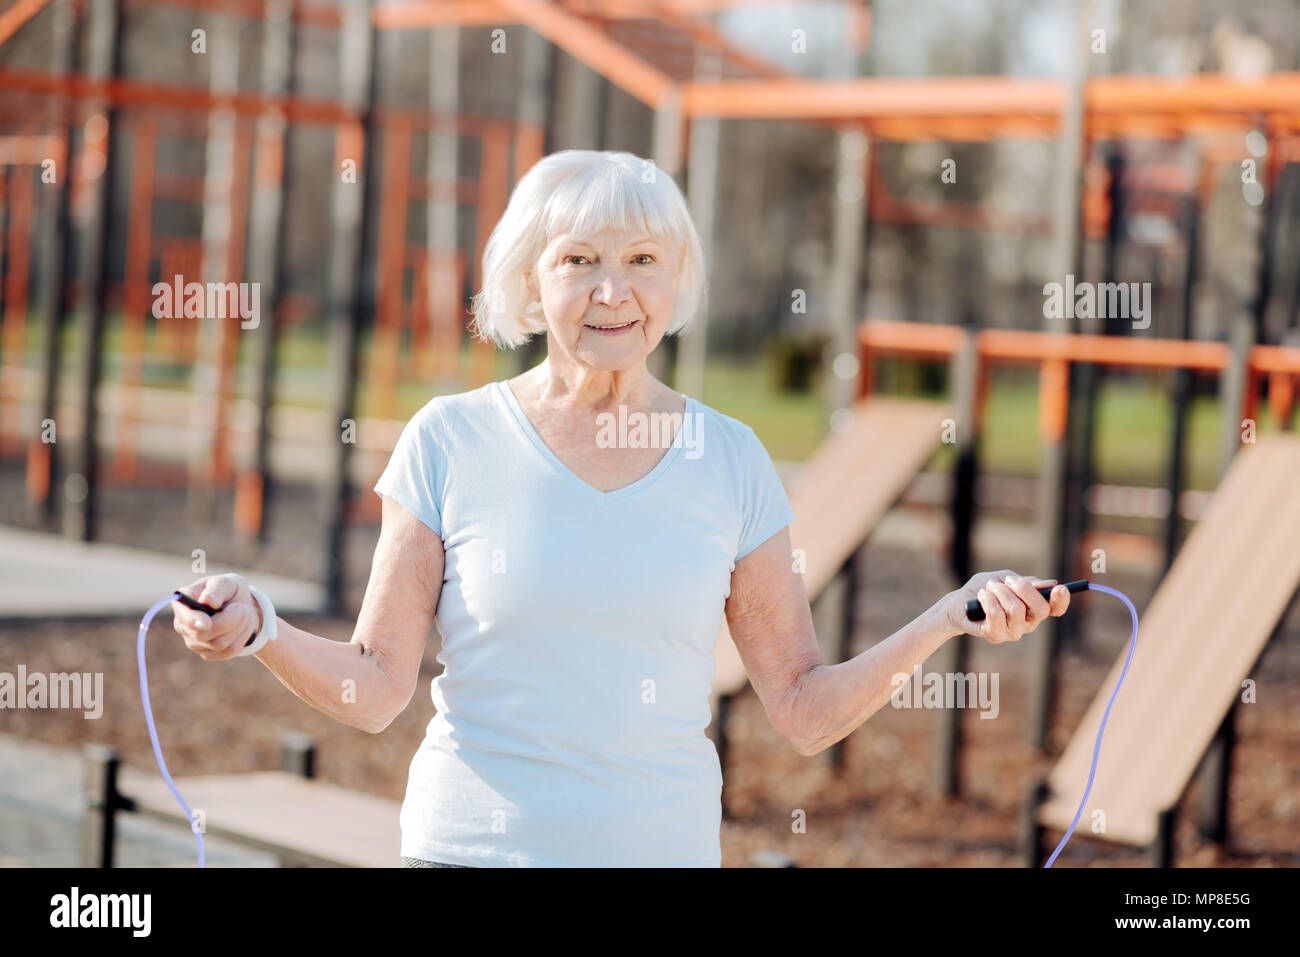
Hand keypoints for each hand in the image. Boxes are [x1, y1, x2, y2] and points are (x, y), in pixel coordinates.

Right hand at [171, 573, 262, 660]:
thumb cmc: (229, 591)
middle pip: (202, 634)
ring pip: (218, 644)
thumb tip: (206, 602)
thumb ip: (216, 588)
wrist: (241, 607)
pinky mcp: (208, 654)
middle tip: (242, 607)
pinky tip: (244, 626)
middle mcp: (183, 624)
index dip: (194, 620)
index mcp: (182, 603)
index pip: (183, 616)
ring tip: (245, 613)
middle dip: (228, 621)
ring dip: (239, 627)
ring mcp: (194, 642)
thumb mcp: (227, 582)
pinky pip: (227, 652)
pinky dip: (242, 637)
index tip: (208, 622)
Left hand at [939, 570, 1069, 643]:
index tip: (1060, 588)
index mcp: (1034, 608)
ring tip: (988, 588)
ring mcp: (1012, 632)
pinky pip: (997, 615)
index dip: (1062, 601)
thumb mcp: (1004, 578)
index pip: (1056, 609)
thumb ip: (1024, 582)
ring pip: (1016, 609)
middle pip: (1040, 609)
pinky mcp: (996, 637)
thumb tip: (1049, 583)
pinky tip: (981, 597)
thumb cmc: (985, 588)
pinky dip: (988, 599)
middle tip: (1008, 580)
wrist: (958, 602)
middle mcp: (1028, 623)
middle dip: (1024, 589)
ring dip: (999, 592)